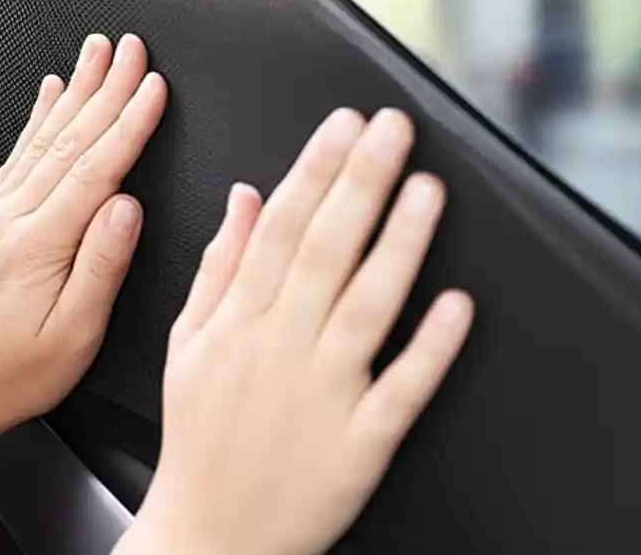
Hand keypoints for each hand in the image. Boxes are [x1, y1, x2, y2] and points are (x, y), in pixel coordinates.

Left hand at [0, 33, 167, 426]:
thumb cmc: (14, 372)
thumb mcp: (72, 336)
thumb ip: (101, 266)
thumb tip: (127, 208)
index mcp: (39, 245)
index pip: (95, 168)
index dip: (129, 123)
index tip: (153, 85)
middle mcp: (12, 218)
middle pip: (68, 138)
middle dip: (105, 87)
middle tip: (131, 46)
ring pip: (42, 136)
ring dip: (73, 89)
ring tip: (95, 51)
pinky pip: (17, 153)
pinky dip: (37, 116)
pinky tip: (49, 93)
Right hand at [123, 108, 472, 554]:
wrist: (209, 532)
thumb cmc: (200, 437)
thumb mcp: (186, 344)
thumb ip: (218, 268)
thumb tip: (244, 199)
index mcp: (239, 323)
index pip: (281, 230)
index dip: (316, 170)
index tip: (343, 127)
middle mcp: (281, 349)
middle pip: (326, 252)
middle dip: (362, 182)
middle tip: (392, 129)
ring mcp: (323, 394)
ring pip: (367, 306)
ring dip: (399, 243)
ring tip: (426, 188)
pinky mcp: (360, 442)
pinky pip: (400, 387)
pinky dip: (428, 346)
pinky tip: (455, 303)